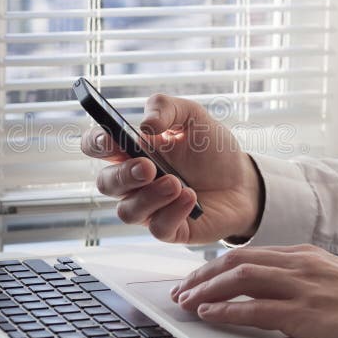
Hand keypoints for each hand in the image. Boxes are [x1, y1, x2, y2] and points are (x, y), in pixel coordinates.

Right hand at [80, 94, 262, 243]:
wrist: (242, 181)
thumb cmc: (211, 150)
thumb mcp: (193, 116)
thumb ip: (166, 108)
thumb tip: (145, 124)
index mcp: (131, 150)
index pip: (96, 146)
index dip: (95, 143)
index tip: (111, 139)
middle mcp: (133, 181)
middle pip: (106, 183)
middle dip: (123, 175)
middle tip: (148, 166)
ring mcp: (148, 207)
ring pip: (128, 211)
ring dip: (150, 197)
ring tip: (177, 183)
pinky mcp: (168, 229)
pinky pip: (157, 228)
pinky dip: (173, 212)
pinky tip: (191, 198)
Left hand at [171, 245, 337, 337]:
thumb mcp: (329, 283)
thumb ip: (297, 287)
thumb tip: (267, 307)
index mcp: (304, 255)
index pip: (247, 254)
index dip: (215, 266)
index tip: (196, 278)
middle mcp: (300, 264)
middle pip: (236, 261)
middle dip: (203, 275)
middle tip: (182, 290)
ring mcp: (304, 286)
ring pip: (241, 278)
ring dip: (207, 290)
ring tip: (187, 302)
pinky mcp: (309, 313)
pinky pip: (258, 309)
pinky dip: (228, 311)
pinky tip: (210, 315)